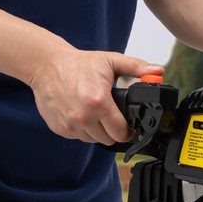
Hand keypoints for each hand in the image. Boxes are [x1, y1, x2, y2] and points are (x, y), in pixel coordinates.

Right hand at [29, 46, 163, 145]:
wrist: (45, 63)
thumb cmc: (78, 63)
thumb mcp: (110, 61)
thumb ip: (136, 67)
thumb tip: (157, 71)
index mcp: (99, 102)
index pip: (121, 133)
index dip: (127, 130)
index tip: (126, 124)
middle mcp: (83, 117)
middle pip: (109, 140)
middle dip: (112, 130)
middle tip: (109, 116)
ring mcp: (70, 125)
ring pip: (94, 140)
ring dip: (96, 131)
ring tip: (93, 113)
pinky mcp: (59, 128)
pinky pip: (78, 137)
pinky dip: (81, 129)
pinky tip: (79, 113)